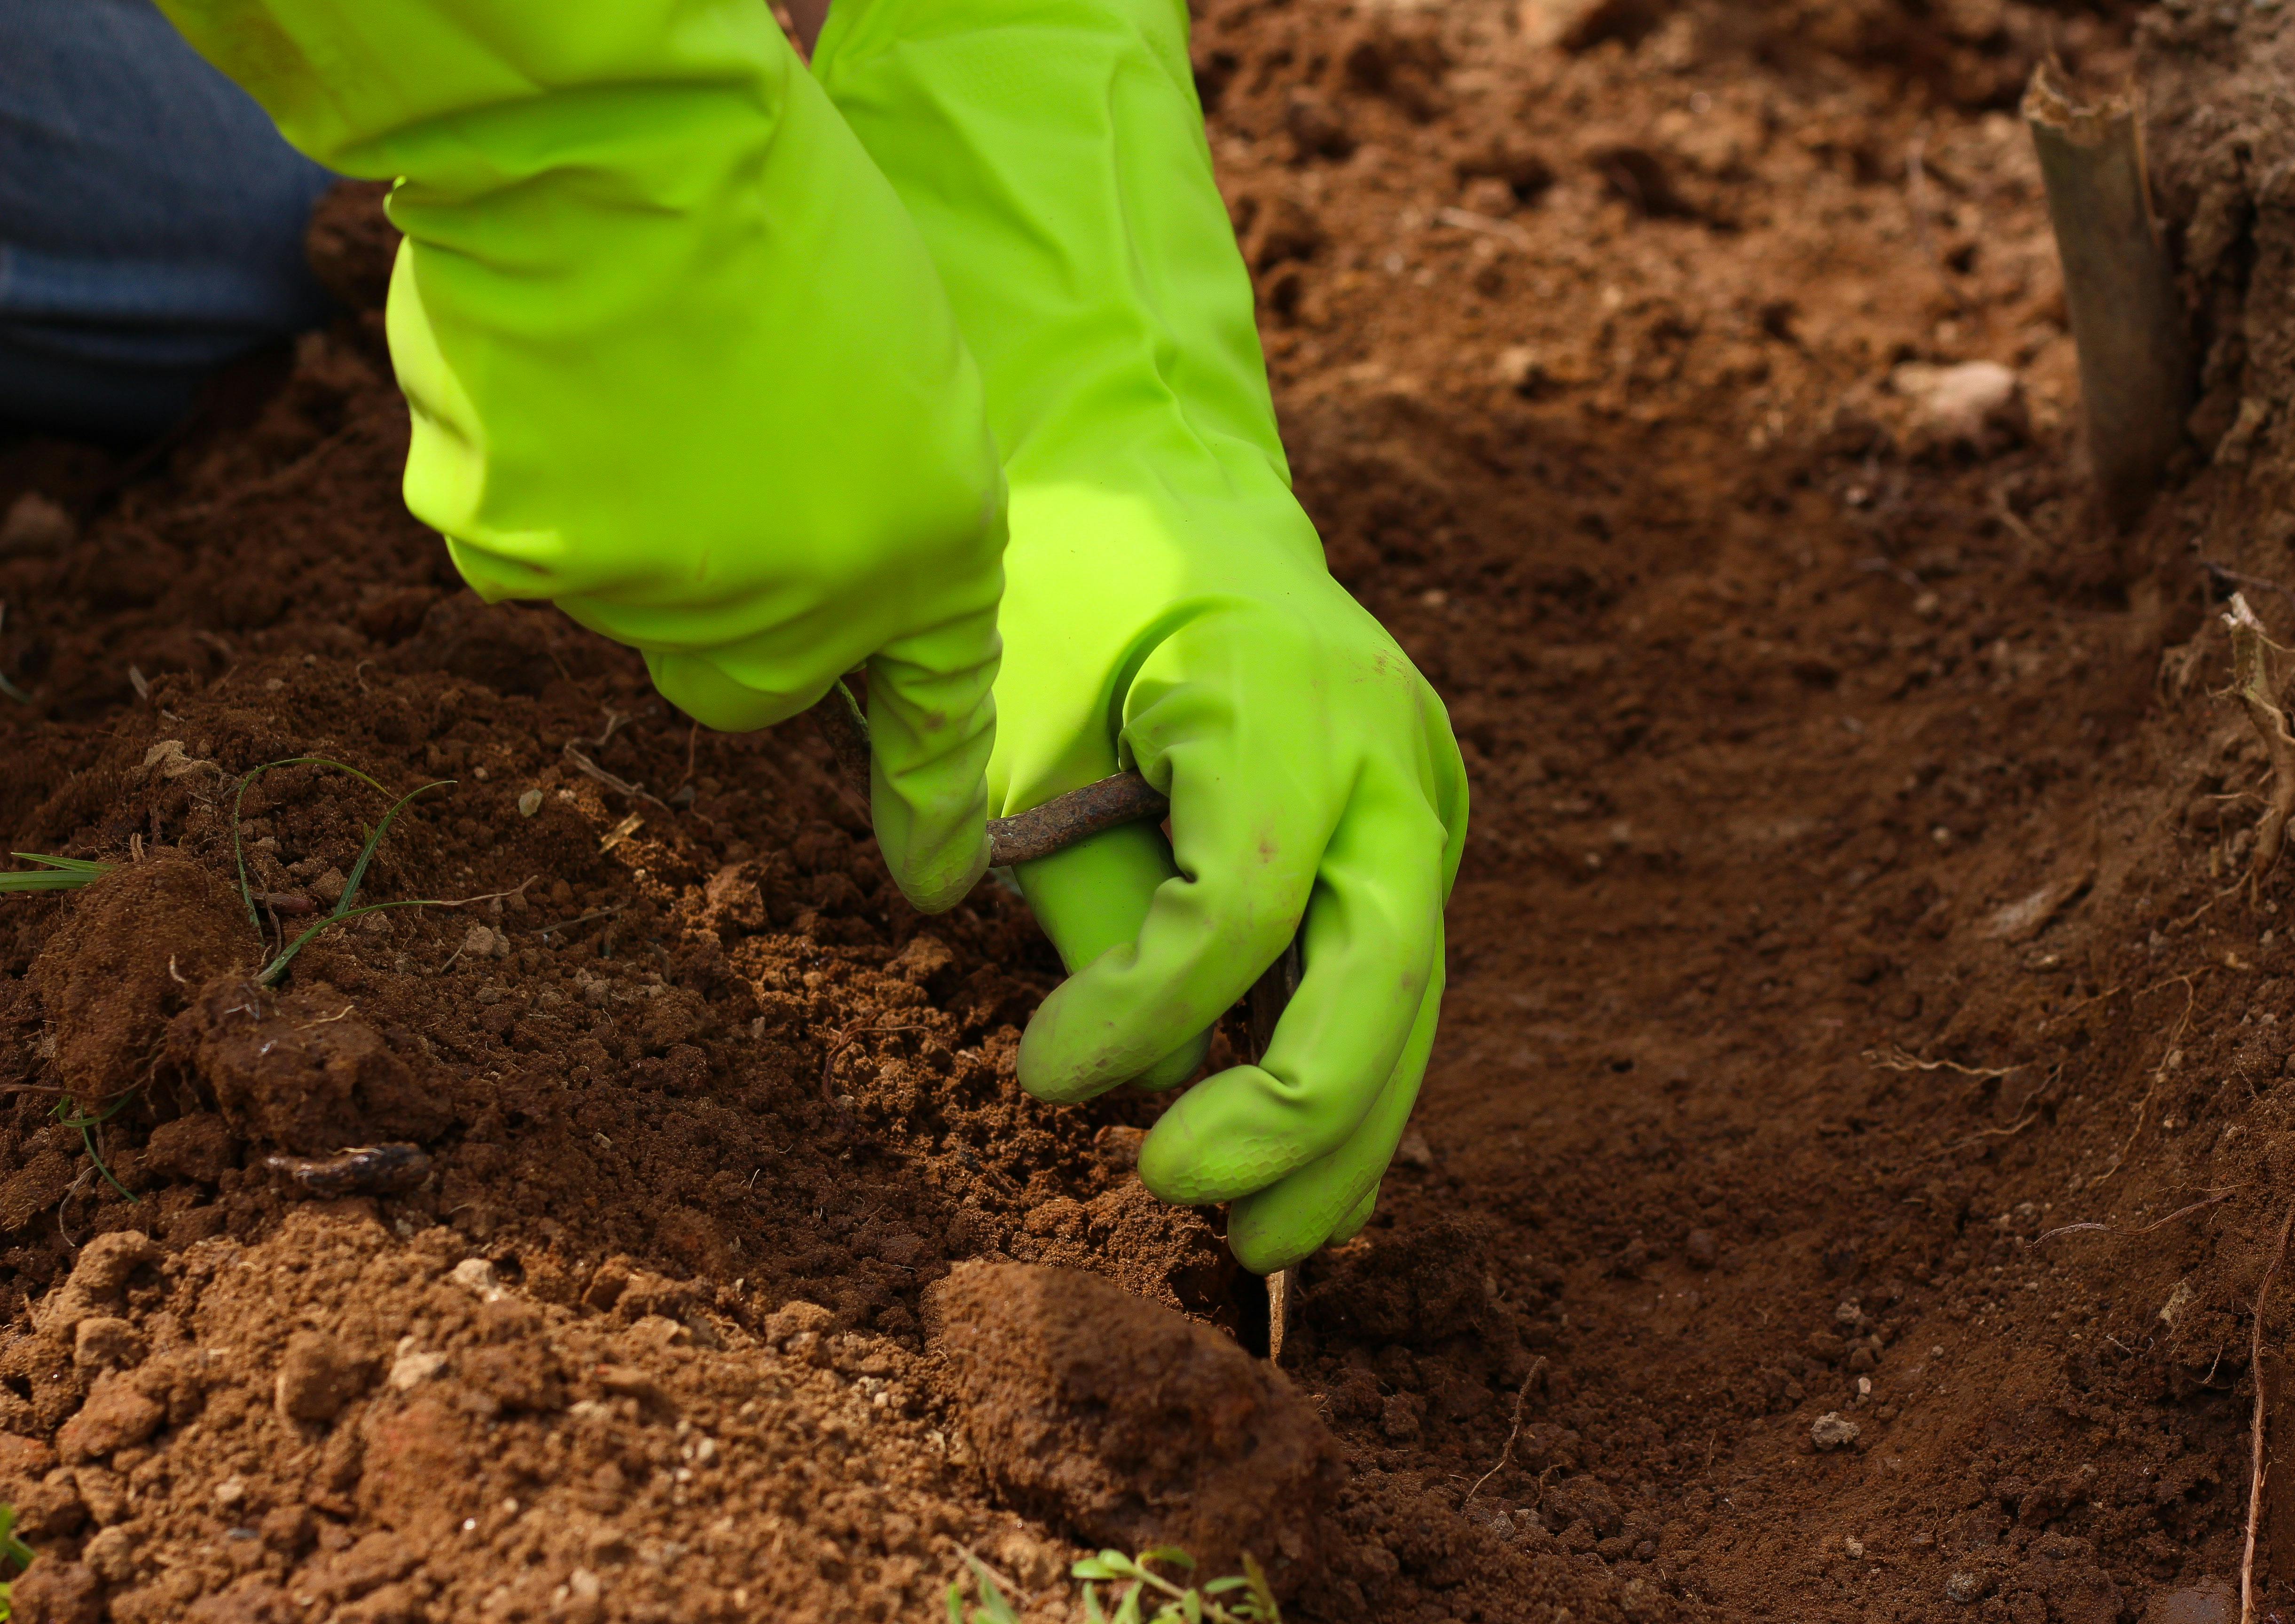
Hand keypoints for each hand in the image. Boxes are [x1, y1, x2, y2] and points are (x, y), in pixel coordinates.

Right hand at [157, 0, 1006, 909]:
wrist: (617, 135)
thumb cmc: (778, 211)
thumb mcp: (894, 361)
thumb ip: (870, 494)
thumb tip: (802, 569)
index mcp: (927, 545)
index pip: (936, 704)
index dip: (930, 800)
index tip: (931, 885)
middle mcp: (799, 609)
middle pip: (748, 677)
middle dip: (729, 601)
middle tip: (707, 458)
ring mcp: (650, 600)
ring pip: (623, 600)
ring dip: (618, 509)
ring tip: (626, 358)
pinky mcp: (515, 562)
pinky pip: (510, 537)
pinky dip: (516, 464)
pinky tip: (537, 364)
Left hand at [818, 0, 1466, 1269]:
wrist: (1176, 488)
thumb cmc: (1079, 589)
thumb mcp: (1032, 718)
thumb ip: (1084, 889)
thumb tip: (1138, 1067)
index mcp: (1282, 696)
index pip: (1236, 901)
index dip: (1136, 1012)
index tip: (1038, 1071)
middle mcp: (1388, 753)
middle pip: (1380, 975)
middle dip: (1288, 1114)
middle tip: (1170, 1188)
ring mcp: (1422, 797)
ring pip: (1410, 1002)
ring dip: (1338, 1136)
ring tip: (1255, 1244)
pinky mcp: (1412, 838)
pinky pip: (1394, 978)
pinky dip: (1348, 1078)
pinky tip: (1295, 1173)